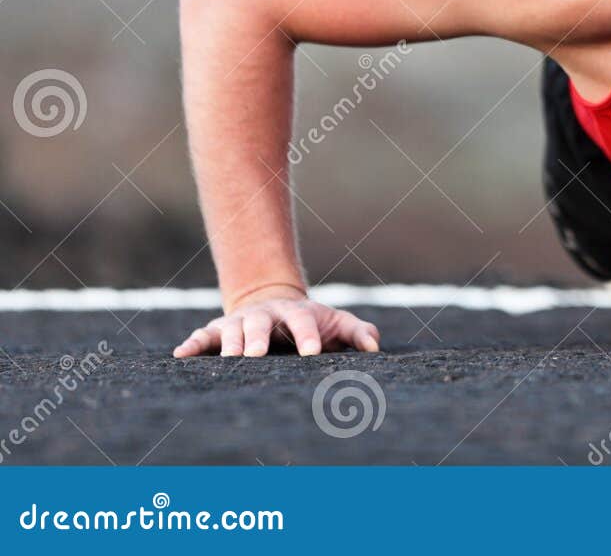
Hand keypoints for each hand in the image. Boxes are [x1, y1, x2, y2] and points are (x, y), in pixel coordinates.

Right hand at [172, 289, 380, 357]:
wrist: (277, 304)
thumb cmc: (313, 323)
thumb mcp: (337, 324)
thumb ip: (358, 332)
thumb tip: (374, 348)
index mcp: (297, 313)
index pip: (304, 322)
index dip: (308, 336)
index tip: (311, 353)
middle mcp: (266, 315)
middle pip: (261, 324)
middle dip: (258, 338)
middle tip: (255, 356)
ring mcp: (241, 321)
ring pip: (232, 330)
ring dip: (228, 344)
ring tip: (228, 360)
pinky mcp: (220, 330)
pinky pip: (205, 336)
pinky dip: (193, 343)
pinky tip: (181, 354)